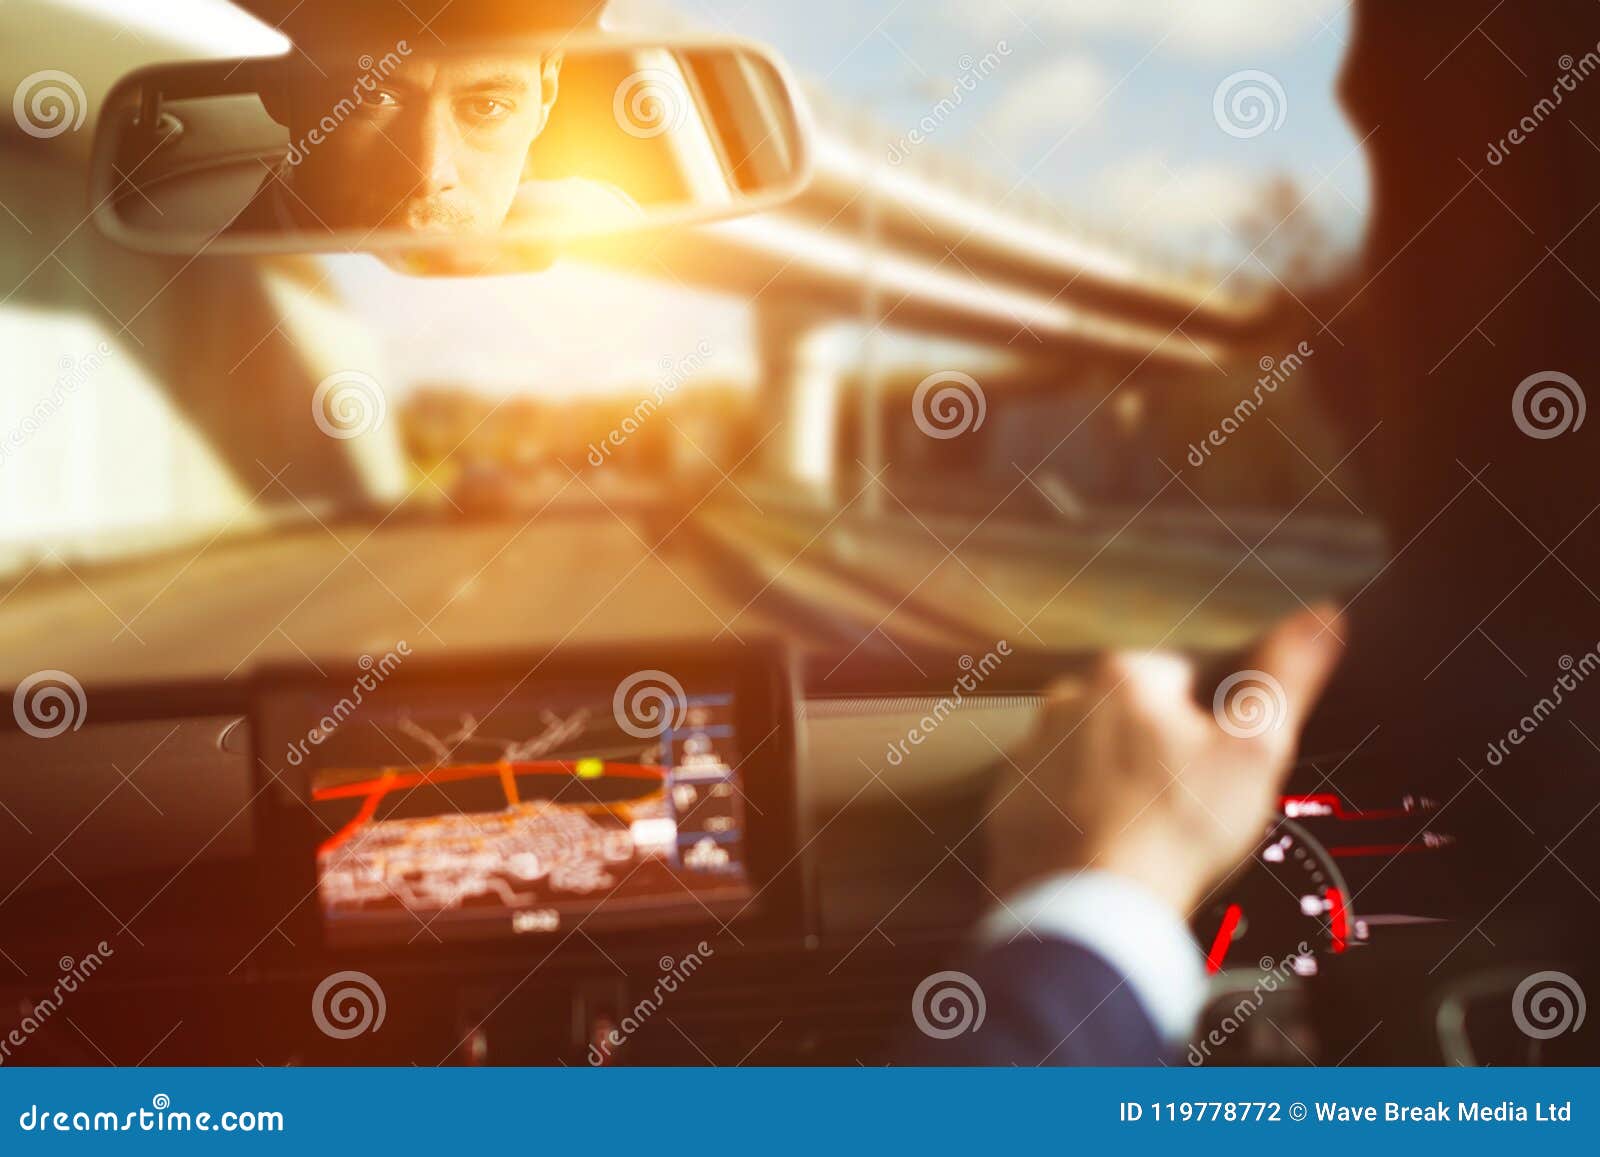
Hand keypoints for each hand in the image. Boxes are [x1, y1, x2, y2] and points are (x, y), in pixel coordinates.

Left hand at [986, 604, 1345, 917]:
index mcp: (1124, 676)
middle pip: (1135, 717)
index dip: (1215, 724)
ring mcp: (1029, 755)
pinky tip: (1108, 847)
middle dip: (1163, 750)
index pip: (1186, 677)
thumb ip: (1285, 674)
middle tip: (1188, 804)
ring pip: (1092, 758)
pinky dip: (1079, 819)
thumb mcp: (1254, 748)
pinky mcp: (1008, 805)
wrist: (1095, 910)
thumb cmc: (1174, 830)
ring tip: (1149, 831)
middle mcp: (1064, 703)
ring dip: (1119, 783)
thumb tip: (1321, 618)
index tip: (1221, 765)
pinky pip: (1054, 801)